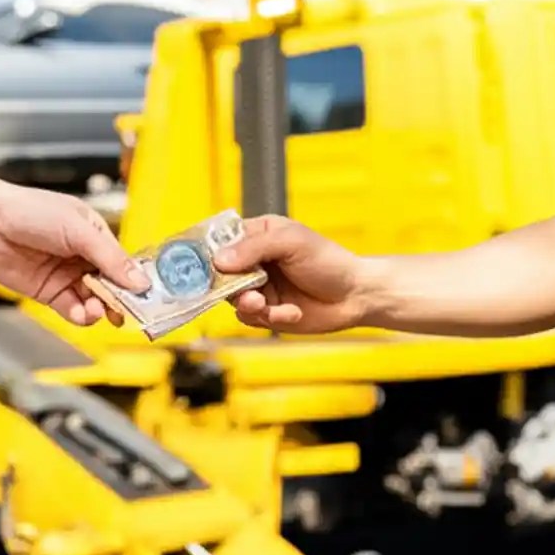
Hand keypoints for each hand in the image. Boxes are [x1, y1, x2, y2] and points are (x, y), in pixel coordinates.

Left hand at [0, 185, 148, 325]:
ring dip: (100, 308)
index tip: (148, 296)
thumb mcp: (78, 230)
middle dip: (121, 298)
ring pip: (95, 300)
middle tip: (128, 310)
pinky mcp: (49, 292)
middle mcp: (84, 256)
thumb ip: (110, 258)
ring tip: (98, 309)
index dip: (136, 280)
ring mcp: (66, 275)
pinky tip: (82, 312)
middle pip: (113, 285)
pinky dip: (80, 314)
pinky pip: (73, 309)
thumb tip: (139, 281)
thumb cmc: (28, 211)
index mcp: (95, 233)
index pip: (124, 262)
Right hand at [213, 215, 368, 333]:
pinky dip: (270, 317)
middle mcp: (253, 262)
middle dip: (228, 286)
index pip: (220, 241)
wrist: (355, 295)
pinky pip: (252, 319)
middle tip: (243, 292)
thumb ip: (254, 247)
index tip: (198, 264)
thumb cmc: (327, 260)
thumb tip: (219, 260)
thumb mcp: (291, 242)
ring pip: (233, 300)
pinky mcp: (268, 313)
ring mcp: (259, 288)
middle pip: (219, 275)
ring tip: (264, 304)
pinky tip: (292, 312)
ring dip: (249, 304)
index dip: (207, 253)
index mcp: (256, 235)